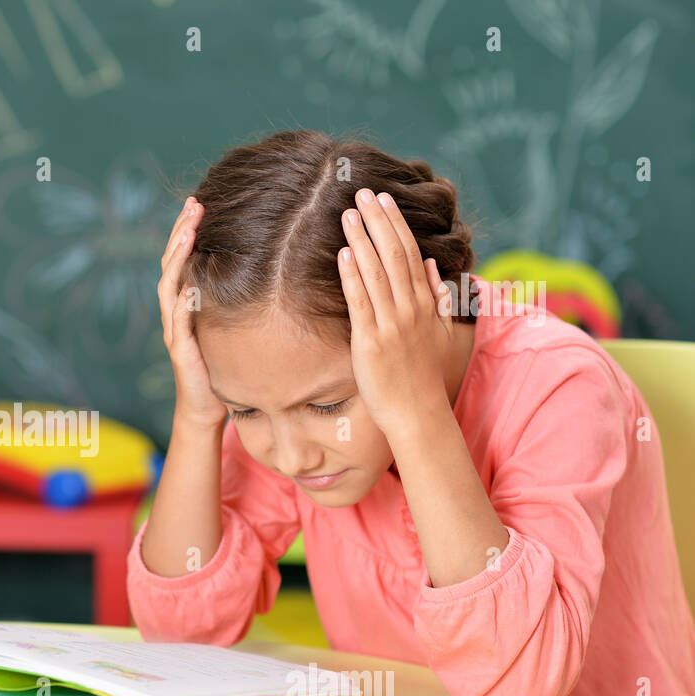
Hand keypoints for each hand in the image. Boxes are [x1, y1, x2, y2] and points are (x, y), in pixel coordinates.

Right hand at [158, 196, 226, 427]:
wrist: (204, 407)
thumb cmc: (218, 366)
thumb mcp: (226, 325)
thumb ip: (230, 298)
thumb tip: (259, 265)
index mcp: (183, 303)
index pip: (180, 258)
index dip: (185, 230)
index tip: (197, 202)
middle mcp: (173, 312)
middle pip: (170, 264)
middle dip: (180, 232)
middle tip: (193, 204)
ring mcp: (174, 330)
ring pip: (169, 286)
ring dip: (178, 257)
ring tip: (189, 232)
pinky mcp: (181, 351)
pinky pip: (178, 323)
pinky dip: (180, 303)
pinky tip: (187, 284)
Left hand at [337, 188, 454, 440]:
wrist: (419, 414)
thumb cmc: (426, 377)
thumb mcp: (442, 333)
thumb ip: (439, 298)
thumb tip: (431, 266)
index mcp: (427, 304)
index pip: (410, 254)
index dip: (396, 225)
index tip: (384, 200)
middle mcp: (411, 309)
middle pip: (394, 255)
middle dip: (378, 221)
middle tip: (363, 191)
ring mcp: (391, 324)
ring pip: (376, 273)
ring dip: (362, 240)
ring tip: (348, 213)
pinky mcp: (371, 342)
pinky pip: (361, 303)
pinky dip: (352, 276)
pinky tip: (342, 254)